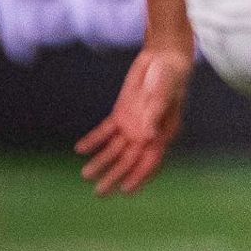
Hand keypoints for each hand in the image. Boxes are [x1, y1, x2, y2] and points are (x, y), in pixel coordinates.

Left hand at [77, 43, 193, 194]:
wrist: (163, 57)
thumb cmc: (170, 75)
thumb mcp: (164, 92)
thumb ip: (155, 113)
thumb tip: (147, 136)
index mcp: (164, 133)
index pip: (151, 161)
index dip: (139, 176)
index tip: (126, 190)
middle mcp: (147, 133)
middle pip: (129, 160)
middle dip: (115, 176)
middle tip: (100, 192)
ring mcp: (133, 125)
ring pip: (115, 149)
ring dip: (101, 162)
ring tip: (85, 175)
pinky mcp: (121, 114)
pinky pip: (105, 132)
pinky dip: (94, 140)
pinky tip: (80, 149)